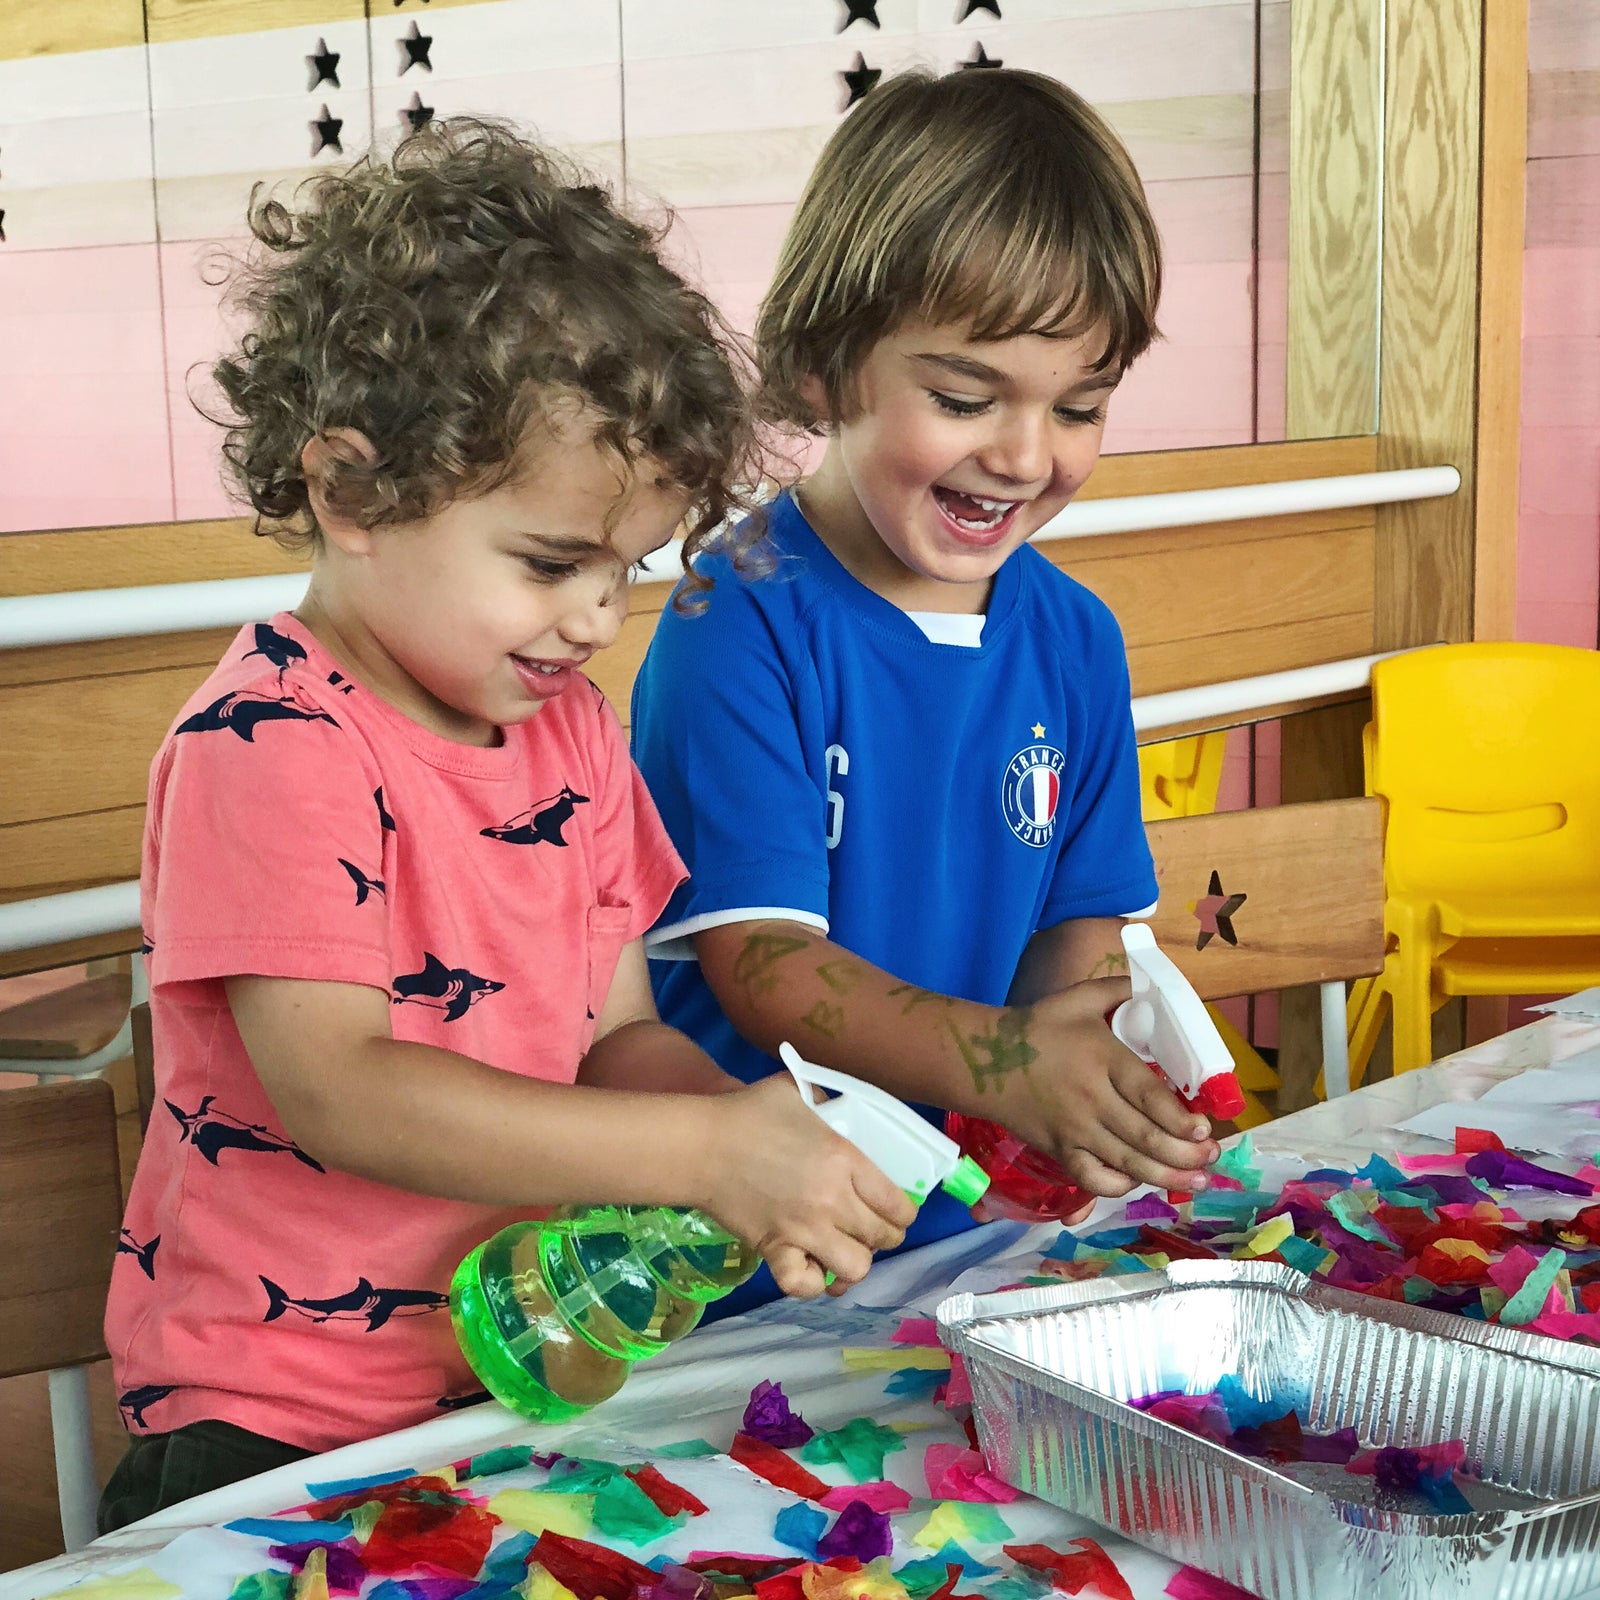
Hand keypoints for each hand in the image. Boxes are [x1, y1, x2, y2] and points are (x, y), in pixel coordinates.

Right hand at [699, 1073, 916, 1298]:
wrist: (702, 1146)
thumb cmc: (749, 1113)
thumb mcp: (796, 1091)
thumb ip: (827, 1102)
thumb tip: (840, 1112)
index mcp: (844, 1160)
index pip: (898, 1204)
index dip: (903, 1213)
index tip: (896, 1211)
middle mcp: (832, 1201)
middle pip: (883, 1238)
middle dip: (884, 1237)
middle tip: (870, 1228)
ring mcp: (804, 1230)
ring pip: (855, 1268)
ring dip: (854, 1262)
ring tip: (843, 1249)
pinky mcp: (775, 1250)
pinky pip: (805, 1286)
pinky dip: (812, 1283)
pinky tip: (810, 1268)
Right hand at [995, 976, 1219, 1196]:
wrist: (982, 1061)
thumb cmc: (1036, 1029)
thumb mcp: (1077, 999)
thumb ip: (1117, 990)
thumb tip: (1152, 984)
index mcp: (1101, 1058)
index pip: (1148, 1096)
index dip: (1179, 1118)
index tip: (1203, 1129)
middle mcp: (1091, 1099)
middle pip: (1145, 1136)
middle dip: (1185, 1154)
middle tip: (1210, 1158)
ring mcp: (1074, 1130)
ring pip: (1127, 1162)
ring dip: (1166, 1176)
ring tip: (1195, 1182)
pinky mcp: (1058, 1150)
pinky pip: (1092, 1179)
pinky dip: (1118, 1186)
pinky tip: (1138, 1182)